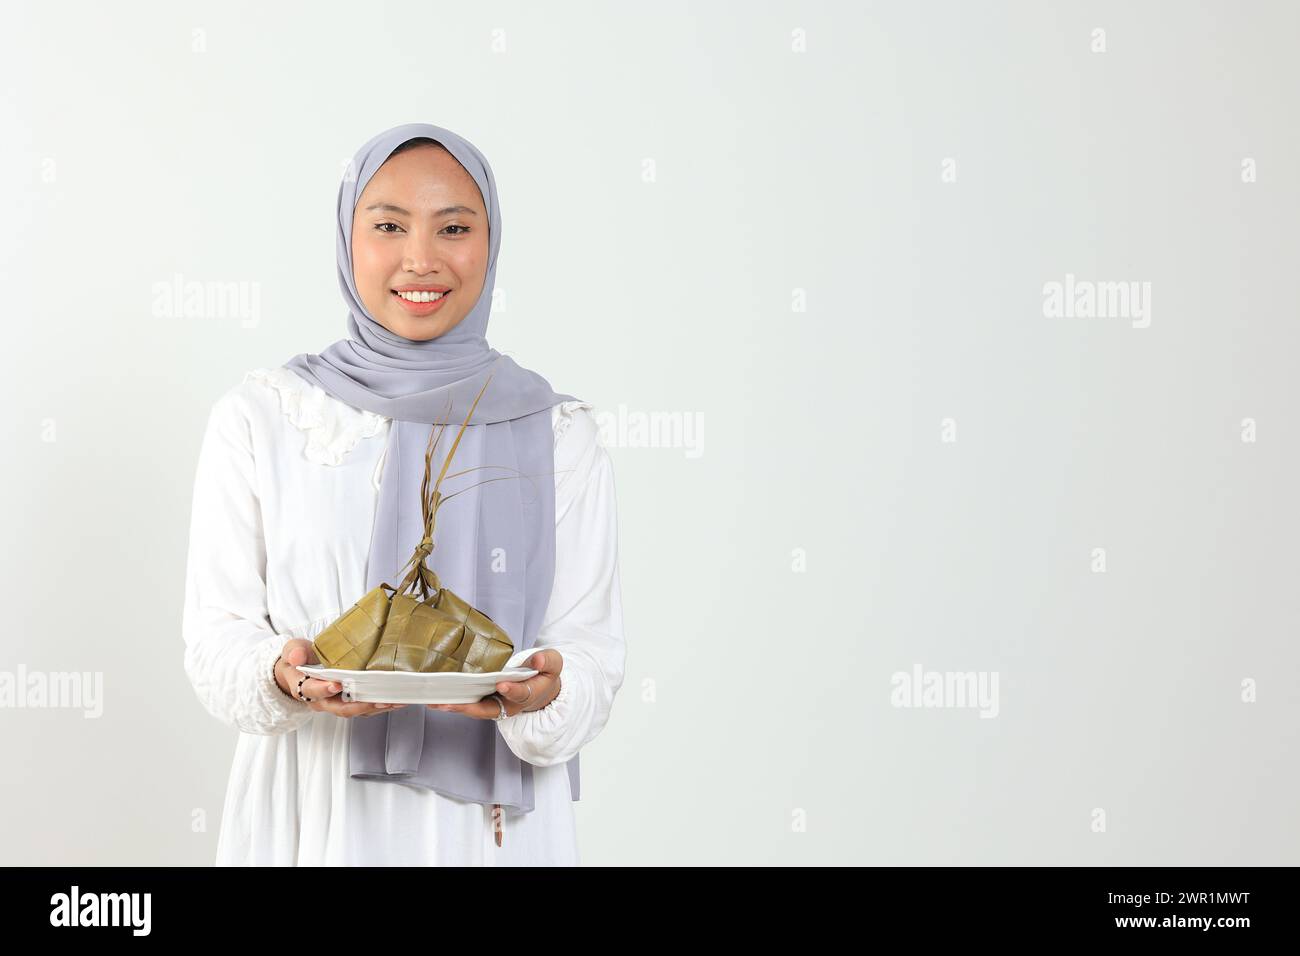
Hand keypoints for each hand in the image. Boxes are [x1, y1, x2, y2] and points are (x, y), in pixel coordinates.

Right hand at [275, 638, 406, 718]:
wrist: (298, 673)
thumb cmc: (298, 661)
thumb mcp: (293, 651)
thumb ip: (294, 652)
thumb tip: (296, 657)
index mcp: (305, 688)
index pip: (314, 691)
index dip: (325, 689)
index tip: (337, 684)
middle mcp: (321, 701)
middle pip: (341, 708)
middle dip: (361, 705)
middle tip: (379, 699)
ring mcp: (336, 704)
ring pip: (356, 711)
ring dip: (376, 707)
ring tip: (396, 701)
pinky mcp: (349, 704)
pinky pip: (365, 708)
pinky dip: (381, 705)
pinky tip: (397, 700)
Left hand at [428, 649, 562, 719]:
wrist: (540, 686)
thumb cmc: (544, 673)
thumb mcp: (553, 664)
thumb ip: (547, 661)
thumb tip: (536, 660)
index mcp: (527, 695)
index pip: (520, 694)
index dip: (511, 690)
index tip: (502, 684)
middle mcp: (508, 705)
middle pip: (487, 710)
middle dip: (468, 707)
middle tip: (450, 703)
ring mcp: (494, 704)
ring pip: (473, 709)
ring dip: (454, 706)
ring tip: (434, 701)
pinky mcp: (484, 701)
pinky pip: (467, 703)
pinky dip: (452, 701)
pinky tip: (435, 696)